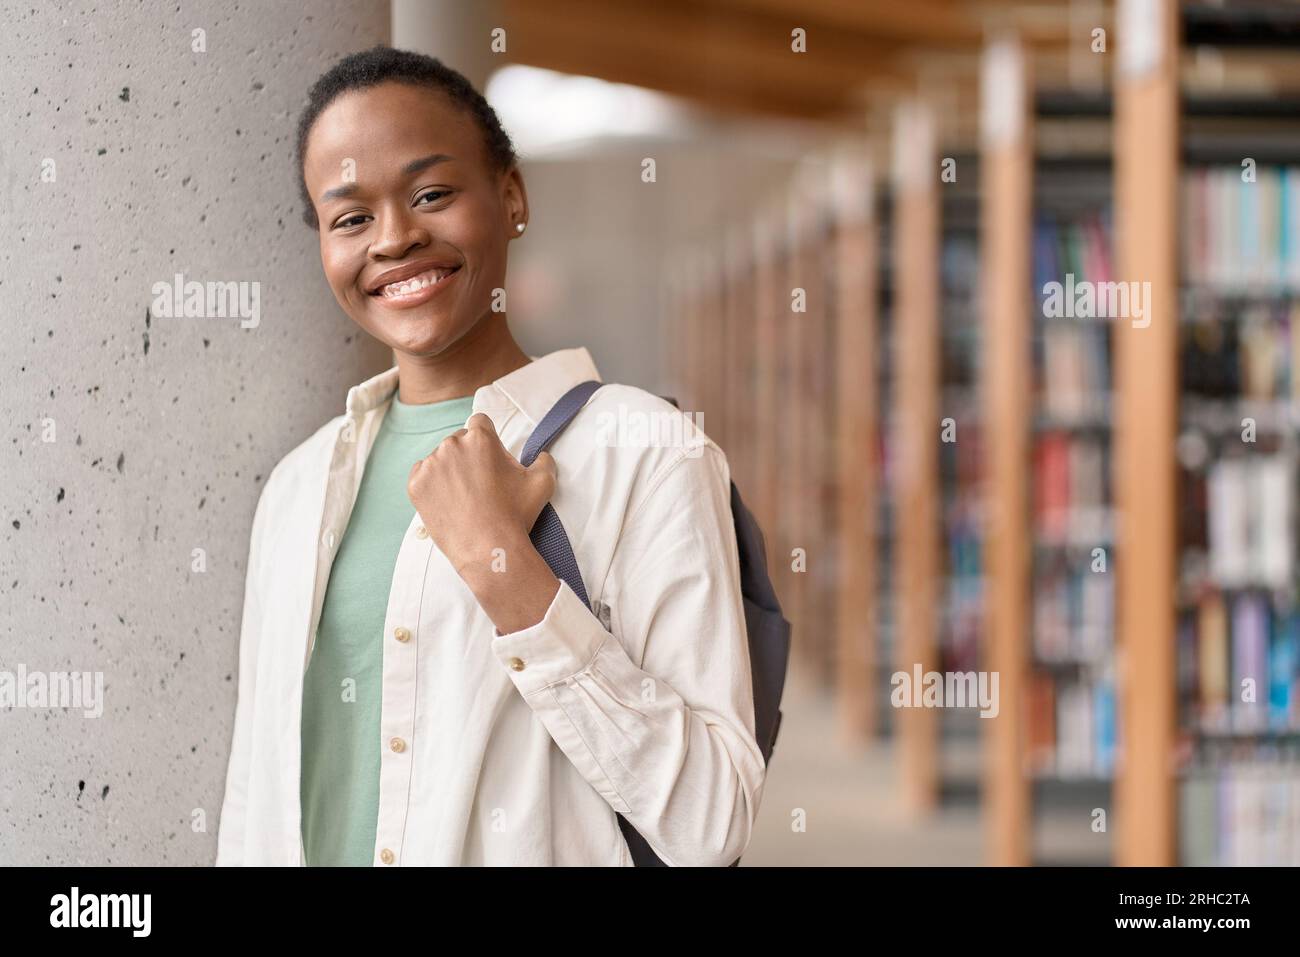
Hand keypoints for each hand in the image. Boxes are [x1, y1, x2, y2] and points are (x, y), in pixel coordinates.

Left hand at [406, 412, 556, 576]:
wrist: (488, 550)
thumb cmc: (515, 515)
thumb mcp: (542, 483)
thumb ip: (544, 460)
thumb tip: (542, 455)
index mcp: (481, 438)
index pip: (480, 422)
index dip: (486, 438)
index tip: (489, 457)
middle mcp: (452, 445)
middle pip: (459, 440)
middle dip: (468, 456)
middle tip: (480, 484)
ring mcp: (431, 465)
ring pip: (440, 458)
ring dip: (450, 471)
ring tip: (464, 497)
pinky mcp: (416, 485)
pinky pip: (422, 475)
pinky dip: (432, 485)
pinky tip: (448, 501)